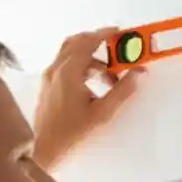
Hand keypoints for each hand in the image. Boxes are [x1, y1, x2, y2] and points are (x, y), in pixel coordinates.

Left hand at [32, 28, 145, 169]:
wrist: (43, 149)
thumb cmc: (71, 133)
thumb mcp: (102, 113)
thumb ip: (122, 91)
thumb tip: (138, 73)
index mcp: (68, 72)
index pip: (88, 42)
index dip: (105, 34)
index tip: (120, 32)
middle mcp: (56, 69)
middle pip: (77, 42)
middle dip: (98, 42)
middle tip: (116, 49)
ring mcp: (49, 76)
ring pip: (71, 54)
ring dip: (91, 58)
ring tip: (110, 77)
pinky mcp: (48, 85)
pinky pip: (66, 65)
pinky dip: (82, 67)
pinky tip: (94, 85)